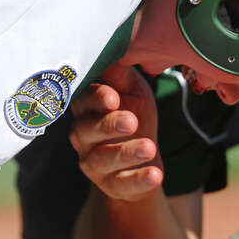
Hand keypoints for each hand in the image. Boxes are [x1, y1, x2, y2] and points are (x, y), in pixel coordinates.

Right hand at [69, 63, 163, 200]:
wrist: (144, 156)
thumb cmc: (133, 113)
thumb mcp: (133, 90)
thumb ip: (120, 76)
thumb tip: (113, 53)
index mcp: (86, 109)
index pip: (82, 102)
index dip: (95, 99)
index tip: (112, 98)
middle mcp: (83, 137)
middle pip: (87, 131)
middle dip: (109, 126)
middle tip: (131, 121)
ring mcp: (94, 163)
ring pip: (102, 159)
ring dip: (126, 153)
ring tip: (149, 147)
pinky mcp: (113, 186)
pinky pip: (122, 185)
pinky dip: (139, 180)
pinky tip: (155, 174)